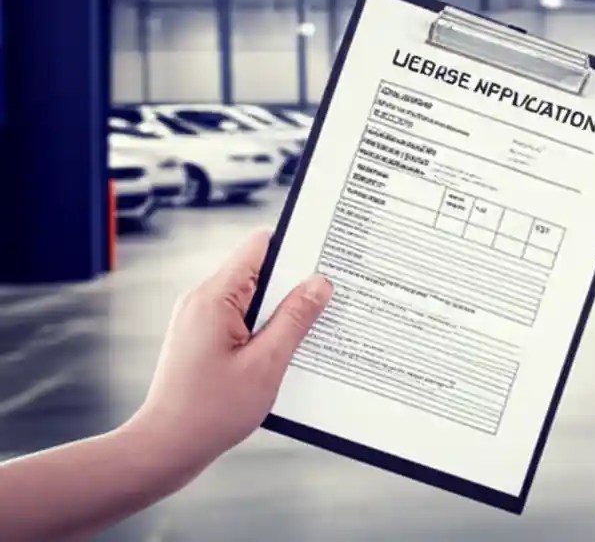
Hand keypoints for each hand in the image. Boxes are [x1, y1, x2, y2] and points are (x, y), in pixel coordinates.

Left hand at [128, 229, 333, 475]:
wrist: (165, 448)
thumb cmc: (210, 412)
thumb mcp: (265, 364)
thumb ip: (294, 319)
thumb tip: (319, 284)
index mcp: (214, 298)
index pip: (259, 247)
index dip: (295, 248)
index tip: (325, 258)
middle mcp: (202, 301)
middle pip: (258, 272)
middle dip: (294, 285)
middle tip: (328, 300)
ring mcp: (199, 320)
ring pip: (252, 299)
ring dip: (281, 312)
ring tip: (309, 332)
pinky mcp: (202, 338)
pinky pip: (241, 320)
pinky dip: (265, 329)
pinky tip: (284, 352)